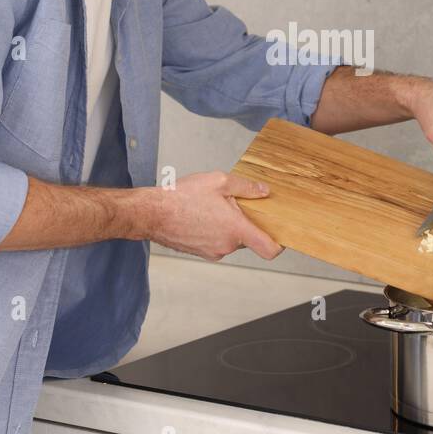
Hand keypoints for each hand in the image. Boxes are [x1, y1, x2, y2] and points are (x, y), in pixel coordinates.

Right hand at [147, 171, 282, 260]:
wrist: (152, 213)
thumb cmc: (182, 197)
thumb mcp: (219, 181)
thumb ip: (246, 187)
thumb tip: (264, 191)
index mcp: (236, 229)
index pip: (269, 249)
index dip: (279, 244)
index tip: (281, 234)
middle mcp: (226, 246)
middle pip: (248, 239)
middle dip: (245, 223)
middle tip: (234, 204)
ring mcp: (212, 251)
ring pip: (231, 240)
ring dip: (228, 226)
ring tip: (211, 207)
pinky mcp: (200, 252)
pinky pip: (216, 242)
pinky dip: (215, 231)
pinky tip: (201, 215)